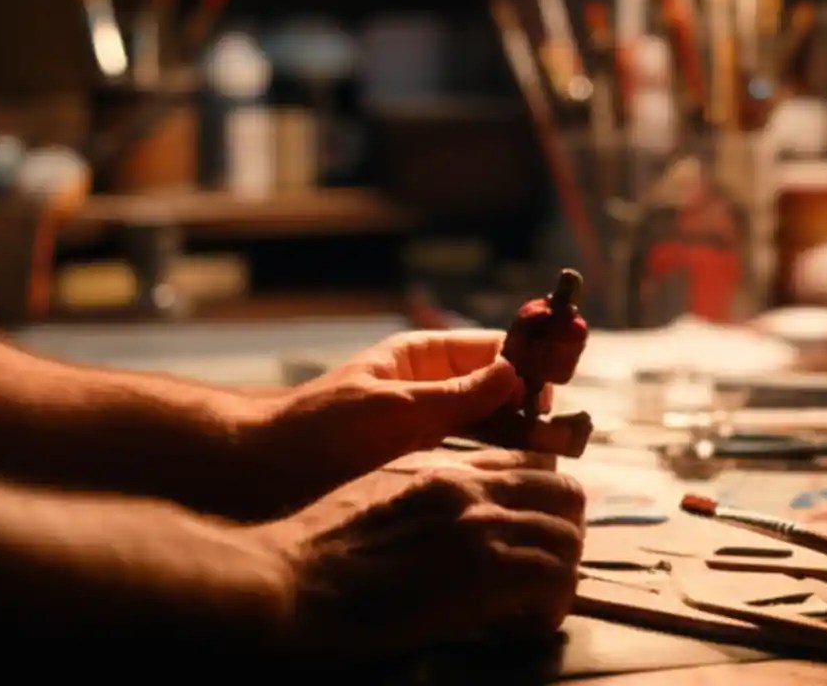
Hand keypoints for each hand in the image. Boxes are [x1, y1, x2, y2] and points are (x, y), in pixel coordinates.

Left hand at [247, 330, 550, 508]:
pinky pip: (467, 451)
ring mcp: (424, 422)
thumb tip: (514, 374)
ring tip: (549, 461)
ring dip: (516, 436)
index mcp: (419, 357)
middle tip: (563, 436)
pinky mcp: (417, 458)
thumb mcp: (393, 408)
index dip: (528, 361)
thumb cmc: (320, 429)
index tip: (559, 385)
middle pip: (496, 386)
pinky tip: (514, 478)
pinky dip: (493, 459)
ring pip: (486, 422)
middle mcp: (428, 385)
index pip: (490, 348)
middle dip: (529, 404)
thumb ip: (455, 395)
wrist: (263, 473)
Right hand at [263, 450, 583, 657]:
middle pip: (566, 492)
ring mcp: (479, 525)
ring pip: (568, 537)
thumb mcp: (378, 495)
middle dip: (565, 534)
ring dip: (560, 575)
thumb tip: (457, 526)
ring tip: (534, 607)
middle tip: (546, 573)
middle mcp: (472, 487)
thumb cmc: (316, 550)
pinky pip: (554, 580)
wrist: (286, 582)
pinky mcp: (481, 571)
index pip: (533, 462)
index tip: (537, 536)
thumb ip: (428, 497)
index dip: (545, 503)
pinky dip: (550, 606)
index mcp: (445, 466)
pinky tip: (526, 624)